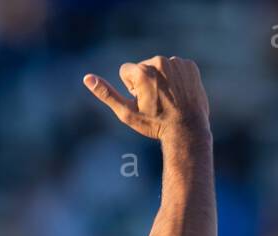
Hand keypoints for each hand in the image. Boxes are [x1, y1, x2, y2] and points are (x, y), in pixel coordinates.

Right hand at [83, 56, 208, 140]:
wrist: (187, 130)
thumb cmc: (154, 125)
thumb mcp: (126, 113)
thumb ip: (106, 94)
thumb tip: (87, 78)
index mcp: (142, 71)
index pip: (125, 72)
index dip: (131, 88)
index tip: (143, 101)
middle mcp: (160, 62)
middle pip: (143, 67)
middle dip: (146, 82)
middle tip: (157, 102)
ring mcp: (177, 63)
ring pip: (159, 67)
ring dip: (161, 80)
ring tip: (169, 99)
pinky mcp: (190, 66)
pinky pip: (175, 68)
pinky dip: (176, 79)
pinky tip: (179, 94)